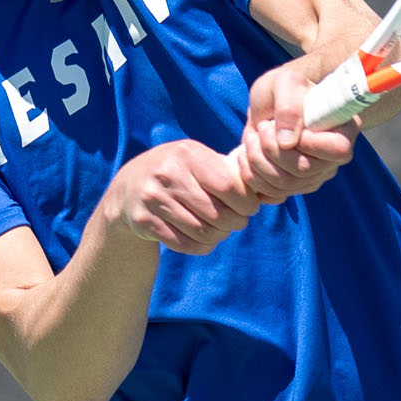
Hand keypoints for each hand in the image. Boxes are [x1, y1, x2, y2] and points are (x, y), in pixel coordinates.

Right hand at [106, 140, 260, 254]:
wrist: (128, 189)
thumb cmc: (178, 172)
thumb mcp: (198, 160)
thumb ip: (230, 170)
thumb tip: (272, 190)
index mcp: (188, 154)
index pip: (230, 186)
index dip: (247, 203)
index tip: (249, 207)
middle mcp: (168, 174)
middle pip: (219, 214)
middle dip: (236, 223)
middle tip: (237, 221)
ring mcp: (154, 198)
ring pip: (203, 232)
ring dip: (220, 236)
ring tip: (221, 229)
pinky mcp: (145, 221)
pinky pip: (185, 245)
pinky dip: (202, 246)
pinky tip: (204, 238)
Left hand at [234, 64, 357, 204]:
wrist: (273, 102)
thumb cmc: (285, 88)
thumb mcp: (286, 84)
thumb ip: (289, 107)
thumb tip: (288, 142)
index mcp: (344, 129)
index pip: (338, 150)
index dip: (309, 142)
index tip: (284, 125)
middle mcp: (332, 158)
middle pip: (305, 170)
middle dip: (273, 149)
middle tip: (262, 127)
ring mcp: (314, 175)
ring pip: (286, 185)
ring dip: (259, 161)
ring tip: (252, 137)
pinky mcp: (294, 186)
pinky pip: (273, 193)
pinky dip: (253, 176)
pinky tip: (247, 155)